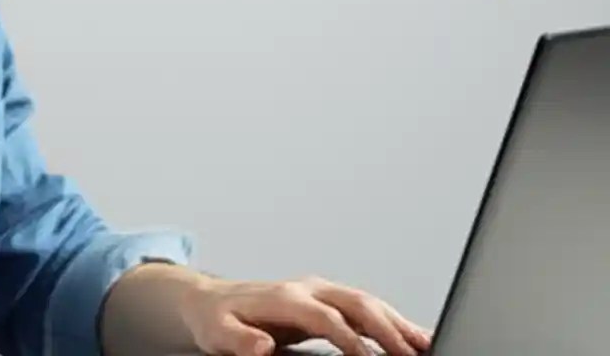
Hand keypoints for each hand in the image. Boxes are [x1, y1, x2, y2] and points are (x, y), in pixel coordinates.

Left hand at [101, 264, 432, 355]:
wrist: (212, 300)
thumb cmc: (217, 319)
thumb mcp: (218, 333)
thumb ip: (239, 339)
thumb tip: (261, 345)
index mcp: (283, 297)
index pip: (325, 317)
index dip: (349, 338)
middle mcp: (306, 289)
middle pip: (356, 302)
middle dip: (387, 328)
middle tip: (413, 353)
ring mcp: (320, 292)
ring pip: (367, 302)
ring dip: (398, 322)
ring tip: (428, 345)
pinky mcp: (328, 300)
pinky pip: (366, 307)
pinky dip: (392, 321)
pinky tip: (413, 337)